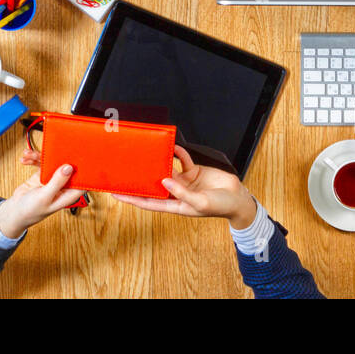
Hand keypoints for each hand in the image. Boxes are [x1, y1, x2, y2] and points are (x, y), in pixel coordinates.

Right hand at [0, 161, 86, 237]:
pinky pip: (40, 163)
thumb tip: (69, 168)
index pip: (81, 180)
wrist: (16, 211)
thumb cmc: (32, 211)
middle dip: (59, 156)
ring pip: (51, 162)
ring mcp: (51, 179)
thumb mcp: (45, 197)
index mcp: (67, 194)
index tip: (82, 156)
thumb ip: (57, 182)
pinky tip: (25, 159)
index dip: (84, 170)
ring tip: (29, 154)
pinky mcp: (42, 175)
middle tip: (54, 147)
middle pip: (65, 166)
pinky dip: (33, 159)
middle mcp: (61, 185)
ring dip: (39, 156)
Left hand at [112, 146, 257, 230]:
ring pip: (167, 170)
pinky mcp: (194, 171)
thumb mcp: (200, 203)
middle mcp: (177, 193)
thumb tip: (164, 181)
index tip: (116, 195)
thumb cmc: (220, 206)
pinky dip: (177, 154)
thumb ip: (182, 193)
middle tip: (126, 170)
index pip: (149, 203)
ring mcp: (185, 182)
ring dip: (159, 163)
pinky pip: (182, 161)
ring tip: (146, 154)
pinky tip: (173, 147)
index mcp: (175, 205)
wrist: (237, 198)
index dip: (132, 199)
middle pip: (155, 185)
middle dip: (142, 179)